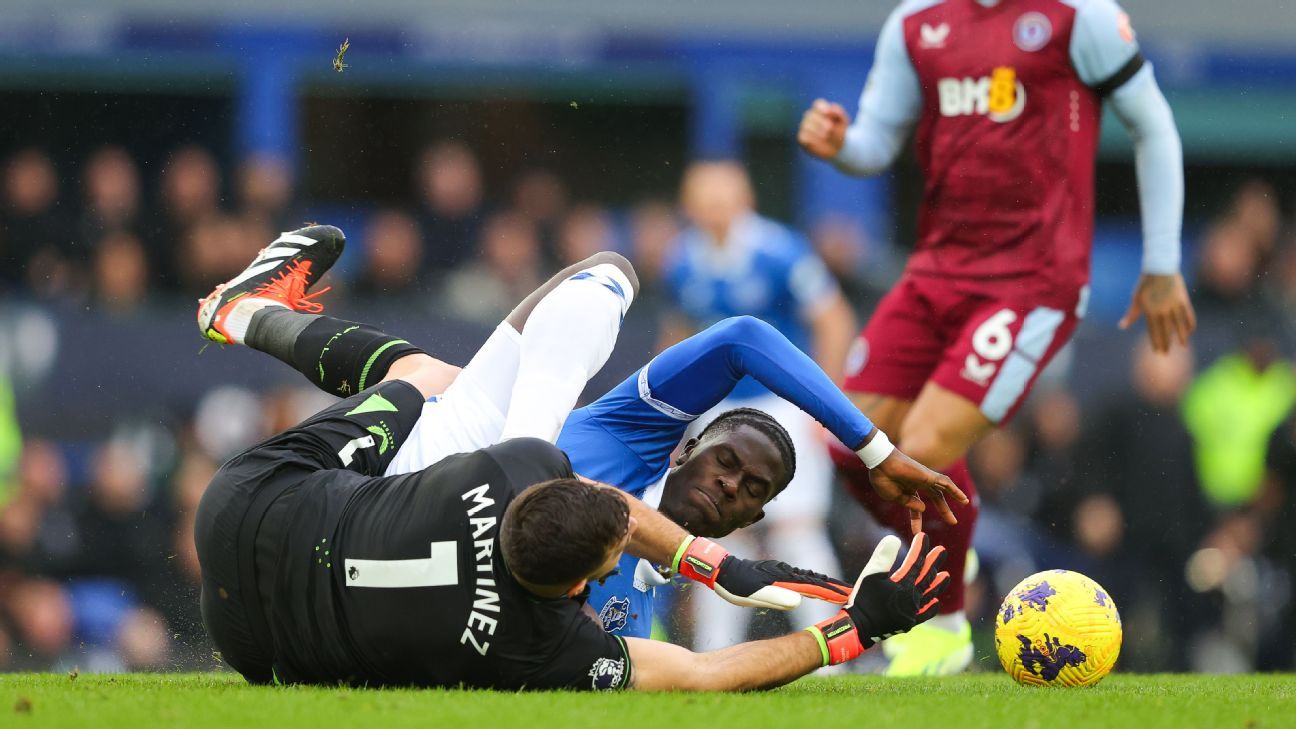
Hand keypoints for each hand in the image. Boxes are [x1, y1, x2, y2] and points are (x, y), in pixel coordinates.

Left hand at [673, 536, 850, 609]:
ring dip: (825, 583)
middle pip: (816, 580)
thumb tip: (800, 601)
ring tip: (839, 589)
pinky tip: (813, 584)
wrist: (720, 568)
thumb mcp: (753, 595)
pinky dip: (812, 580)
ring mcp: (781, 570)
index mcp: (784, 579)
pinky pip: (800, 576)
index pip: (814, 587)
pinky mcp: (775, 571)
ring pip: (808, 577)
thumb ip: (776, 598)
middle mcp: (785, 572)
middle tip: (853, 593)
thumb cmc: (735, 585)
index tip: (850, 597)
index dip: (832, 592)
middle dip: (834, 586)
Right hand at [797, 98, 850, 160]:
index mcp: (820, 109)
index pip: (818, 104)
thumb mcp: (843, 121)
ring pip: (806, 126)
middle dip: (821, 122)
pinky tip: (819, 142)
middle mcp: (810, 116)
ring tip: (826, 136)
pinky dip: (812, 140)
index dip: (822, 108)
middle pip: (811, 115)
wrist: (838, 147)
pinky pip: (803, 137)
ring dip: (817, 131)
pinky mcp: (802, 138)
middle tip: (830, 128)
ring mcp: (805, 127)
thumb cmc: (840, 131)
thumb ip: (838, 112)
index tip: (828, 113)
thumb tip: (829, 109)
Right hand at [809, 533, 948, 665]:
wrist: (859, 627)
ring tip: (946, 575)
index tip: (923, 536)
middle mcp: (912, 600)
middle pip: (926, 578)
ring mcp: (911, 613)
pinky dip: (930, 608)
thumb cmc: (864, 600)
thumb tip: (894, 538)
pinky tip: (935, 602)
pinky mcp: (907, 623)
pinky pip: (924, 615)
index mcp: (904, 586)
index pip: (916, 563)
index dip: (920, 549)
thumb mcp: (870, 575)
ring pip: (929, 595)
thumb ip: (883, 556)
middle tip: (941, 550)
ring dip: (937, 584)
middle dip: (933, 563)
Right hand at [869, 448, 967, 533]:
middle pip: (935, 497)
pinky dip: (956, 490)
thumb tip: (923, 508)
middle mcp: (917, 484)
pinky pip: (946, 483)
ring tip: (964, 506)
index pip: (915, 506)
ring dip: (953, 499)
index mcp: (907, 489)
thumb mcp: (895, 497)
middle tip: (952, 522)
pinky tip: (964, 499)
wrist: (881, 465)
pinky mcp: (929, 476)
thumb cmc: (883, 480)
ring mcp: (923, 479)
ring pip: (942, 490)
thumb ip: (909, 503)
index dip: (916, 520)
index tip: (916, 532)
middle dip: (943, 510)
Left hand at [1120, 272, 1195, 352]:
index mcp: (1150, 311)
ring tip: (1183, 347)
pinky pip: (1188, 315)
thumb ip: (1131, 314)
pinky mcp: (1183, 300)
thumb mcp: (1136, 299)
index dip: (1156, 342)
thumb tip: (1121, 327)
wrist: (1160, 267)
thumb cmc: (1145, 283)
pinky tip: (1190, 331)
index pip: (1153, 331)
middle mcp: (1163, 310)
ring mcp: (1174, 305)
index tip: (1157, 352)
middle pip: (1165, 330)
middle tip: (1166, 354)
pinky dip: (1190, 323)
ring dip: (1181, 337)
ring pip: (1179, 325)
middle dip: (1166, 343)